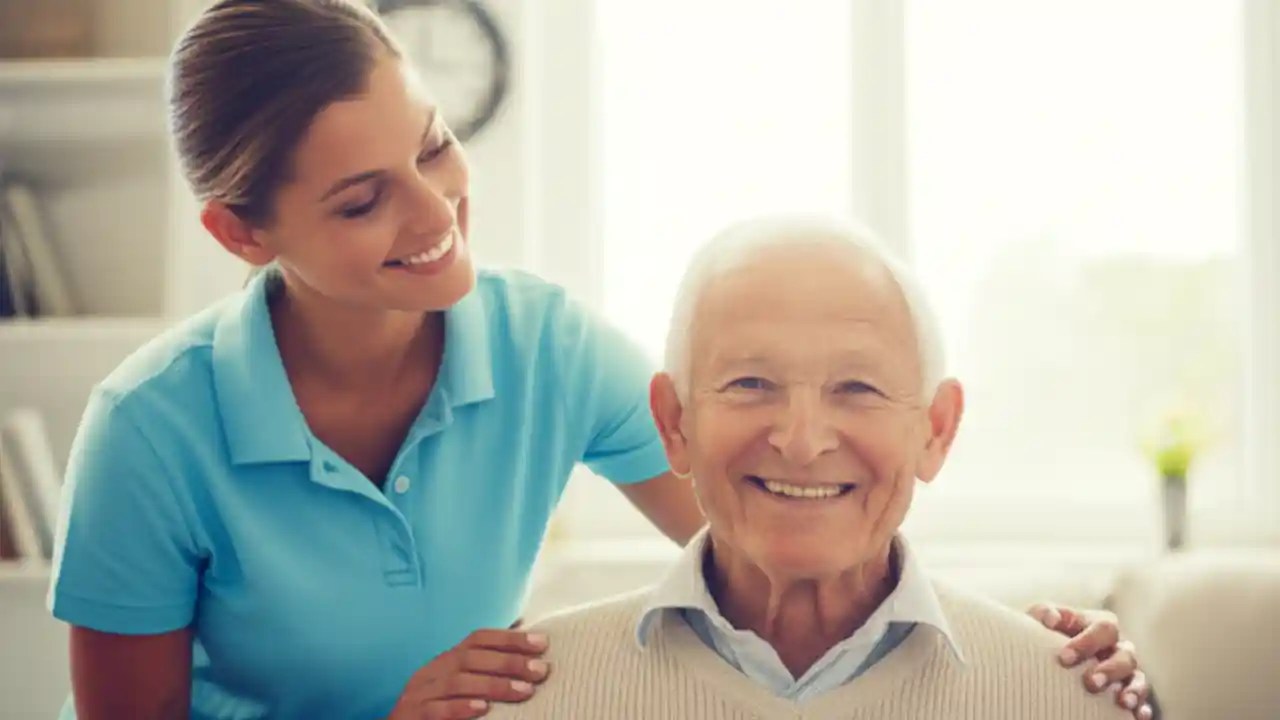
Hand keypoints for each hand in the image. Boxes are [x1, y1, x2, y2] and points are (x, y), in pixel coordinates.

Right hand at [387, 629, 549, 719]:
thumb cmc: (436, 705)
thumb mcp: (458, 681)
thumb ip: (484, 666)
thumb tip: (523, 635)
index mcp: (446, 660)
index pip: (479, 639)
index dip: (510, 638)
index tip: (542, 643)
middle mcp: (433, 671)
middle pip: (471, 657)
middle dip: (509, 662)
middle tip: (540, 670)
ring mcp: (420, 693)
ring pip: (457, 682)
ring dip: (493, 685)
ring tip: (524, 691)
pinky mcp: (411, 715)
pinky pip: (435, 709)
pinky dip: (460, 708)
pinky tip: (483, 709)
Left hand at [1028, 603, 1152, 719]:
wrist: (1053, 656)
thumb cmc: (1046, 635)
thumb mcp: (1042, 620)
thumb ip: (1044, 613)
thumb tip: (1050, 618)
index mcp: (1099, 626)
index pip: (1104, 628)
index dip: (1087, 642)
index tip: (1064, 658)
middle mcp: (1117, 648)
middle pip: (1126, 655)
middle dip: (1109, 669)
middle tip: (1091, 683)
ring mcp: (1127, 672)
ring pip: (1138, 678)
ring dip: (1132, 690)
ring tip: (1123, 702)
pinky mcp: (1131, 693)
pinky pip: (1145, 702)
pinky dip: (1142, 708)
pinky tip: (1138, 716)